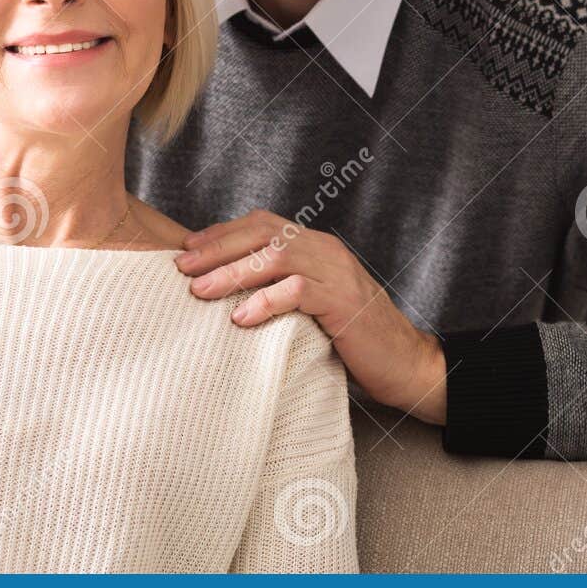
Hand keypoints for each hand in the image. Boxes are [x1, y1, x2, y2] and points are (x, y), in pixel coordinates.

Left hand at [175, 209, 447, 424]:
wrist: (406, 363)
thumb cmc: (352, 339)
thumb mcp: (312, 305)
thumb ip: (280, 288)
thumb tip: (227, 291)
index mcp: (316, 246)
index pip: (262, 224)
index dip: (222, 232)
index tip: (186, 247)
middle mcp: (325, 250)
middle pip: (263, 234)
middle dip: (217, 248)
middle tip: (180, 267)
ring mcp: (337, 273)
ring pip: (276, 257)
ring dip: (232, 272)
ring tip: (200, 291)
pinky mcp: (344, 302)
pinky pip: (299, 292)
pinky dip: (265, 301)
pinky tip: (240, 318)